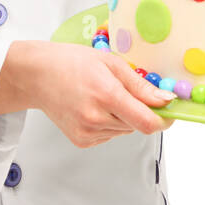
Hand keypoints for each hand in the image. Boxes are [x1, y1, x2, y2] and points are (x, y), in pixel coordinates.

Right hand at [0, 40, 175, 147]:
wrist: (36, 75)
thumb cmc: (71, 63)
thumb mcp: (110, 63)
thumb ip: (140, 85)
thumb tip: (165, 100)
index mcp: (106, 95)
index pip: (147, 122)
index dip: (164, 119)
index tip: (168, 111)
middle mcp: (96, 118)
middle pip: (137, 126)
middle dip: (139, 111)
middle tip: (123, 91)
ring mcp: (87, 132)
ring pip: (124, 130)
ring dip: (122, 117)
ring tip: (101, 96)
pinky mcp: (81, 141)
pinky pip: (109, 135)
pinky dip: (108, 123)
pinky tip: (92, 107)